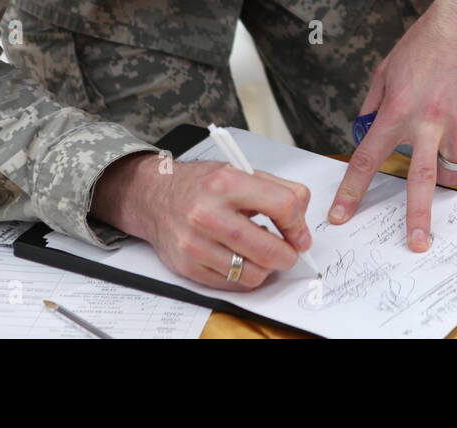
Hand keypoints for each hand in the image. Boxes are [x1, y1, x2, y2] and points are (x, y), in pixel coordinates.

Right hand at [91, 153, 312, 290]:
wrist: (154, 197)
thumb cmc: (201, 184)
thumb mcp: (240, 171)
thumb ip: (278, 188)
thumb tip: (302, 216)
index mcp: (227, 184)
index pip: (283, 206)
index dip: (299, 225)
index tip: (301, 234)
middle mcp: (208, 215)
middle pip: (268, 249)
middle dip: (288, 255)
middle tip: (289, 251)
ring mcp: (195, 244)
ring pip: (252, 273)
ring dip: (267, 269)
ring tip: (263, 254)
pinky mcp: (187, 267)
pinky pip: (231, 284)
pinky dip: (245, 277)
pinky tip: (242, 260)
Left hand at [328, 0, 456, 251]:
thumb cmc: (422, 45)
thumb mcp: (385, 70)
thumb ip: (373, 106)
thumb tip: (366, 133)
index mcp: (397, 110)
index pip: (367, 159)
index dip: (352, 192)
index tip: (342, 216)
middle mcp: (427, 120)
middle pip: (419, 180)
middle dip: (416, 217)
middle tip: (416, 244)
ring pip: (453, 168)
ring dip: (445, 174)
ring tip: (443, 161)